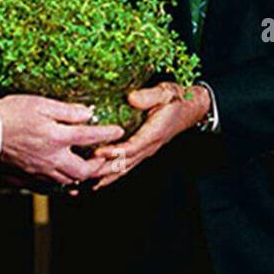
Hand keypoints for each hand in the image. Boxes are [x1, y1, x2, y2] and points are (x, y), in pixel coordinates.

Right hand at [0, 95, 124, 185]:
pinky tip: (65, 183)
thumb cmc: (9, 115)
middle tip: (106, 159)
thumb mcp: (40, 104)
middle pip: (83, 170)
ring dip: (82, 176)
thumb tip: (88, 113)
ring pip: (68, 181)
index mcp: (57, 138)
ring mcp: (40, 171)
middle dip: (98, 166)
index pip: (90, 136)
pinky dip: (62, 186)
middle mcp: (52, 158)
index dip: (107, 133)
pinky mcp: (28, 178)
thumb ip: (67, 110)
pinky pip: (50, 187)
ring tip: (89, 170)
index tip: (118, 131)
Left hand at [92, 82, 208, 188]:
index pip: (132, 147)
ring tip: (84, 181)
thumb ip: (149, 95)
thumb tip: (131, 98)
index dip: (114, 152)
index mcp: (154, 133)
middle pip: (124, 164)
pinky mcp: (142, 151)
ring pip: (123, 169)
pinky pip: (126, 166)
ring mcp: (146, 151)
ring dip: (104, 177)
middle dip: (103, 169)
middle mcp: (149, 146)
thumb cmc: (177, 99)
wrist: (191, 109)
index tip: (97, 152)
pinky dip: (111, 175)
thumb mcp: (165, 92)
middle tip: (82, 172)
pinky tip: (96, 182)